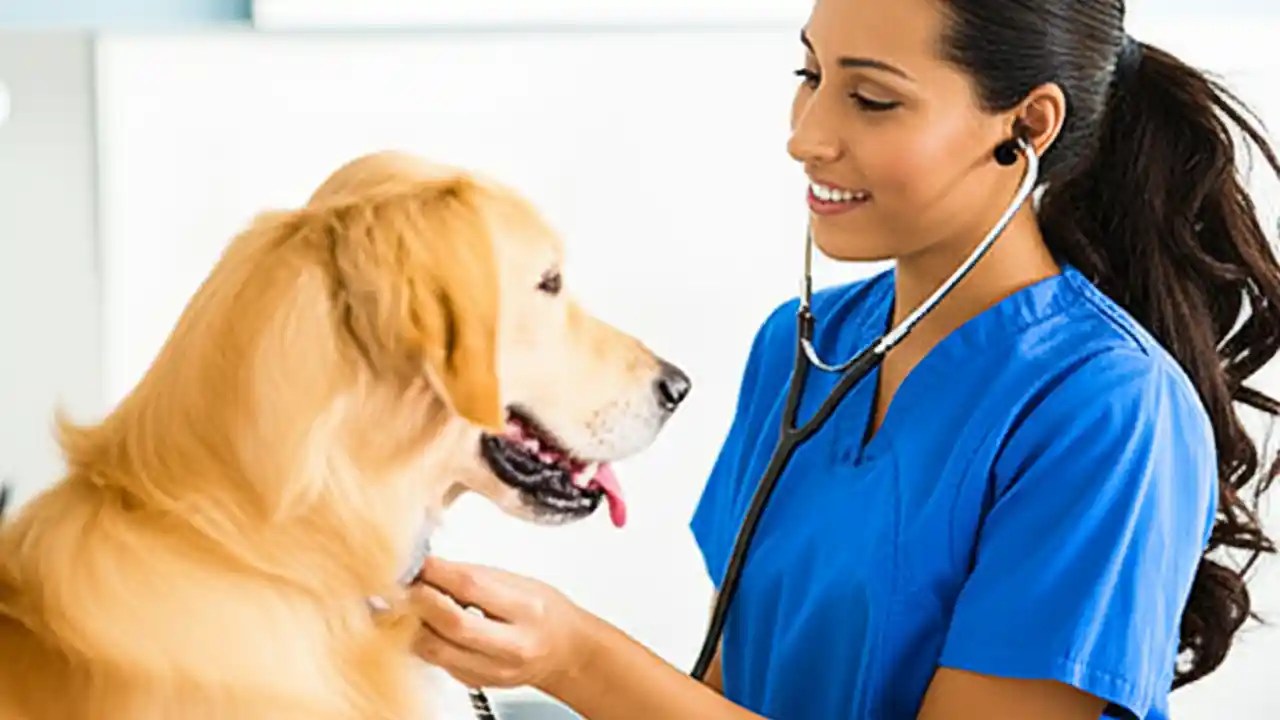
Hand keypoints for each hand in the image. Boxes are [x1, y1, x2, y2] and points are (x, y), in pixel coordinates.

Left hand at [409, 556, 593, 691]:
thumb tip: (430, 568)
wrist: (564, 652)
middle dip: (420, 599)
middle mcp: (511, 646)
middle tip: (406, 583)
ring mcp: (492, 670)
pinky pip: (436, 662)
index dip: (437, 571)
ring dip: (414, 623)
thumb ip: (475, 576)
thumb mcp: (519, 583)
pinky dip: (424, 640)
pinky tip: (427, 624)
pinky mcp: (474, 683)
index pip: (472, 587)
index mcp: (526, 611)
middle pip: (451, 624)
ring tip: (411, 604)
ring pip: (435, 649)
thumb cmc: (544, 613)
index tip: (419, 561)